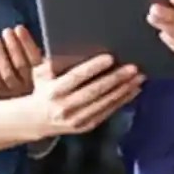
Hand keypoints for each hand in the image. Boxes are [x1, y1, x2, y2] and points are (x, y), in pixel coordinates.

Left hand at [0, 25, 42, 98]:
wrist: (43, 100)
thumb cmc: (47, 73)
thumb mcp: (53, 63)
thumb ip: (49, 55)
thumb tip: (40, 35)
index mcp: (47, 78)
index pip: (36, 58)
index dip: (26, 42)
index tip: (19, 28)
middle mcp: (32, 87)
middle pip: (20, 65)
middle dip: (13, 46)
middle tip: (6, 31)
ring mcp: (18, 94)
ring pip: (8, 75)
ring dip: (1, 56)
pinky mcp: (6, 97)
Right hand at [21, 54, 143, 138]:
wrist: (35, 119)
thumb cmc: (42, 88)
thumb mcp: (41, 72)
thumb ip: (58, 61)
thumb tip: (83, 46)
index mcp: (53, 90)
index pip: (76, 77)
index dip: (94, 67)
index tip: (110, 57)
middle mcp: (65, 107)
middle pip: (95, 91)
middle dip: (116, 79)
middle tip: (133, 68)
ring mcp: (76, 119)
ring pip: (104, 103)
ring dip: (124, 90)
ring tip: (138, 78)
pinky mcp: (86, 126)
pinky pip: (107, 113)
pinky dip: (122, 101)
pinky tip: (132, 91)